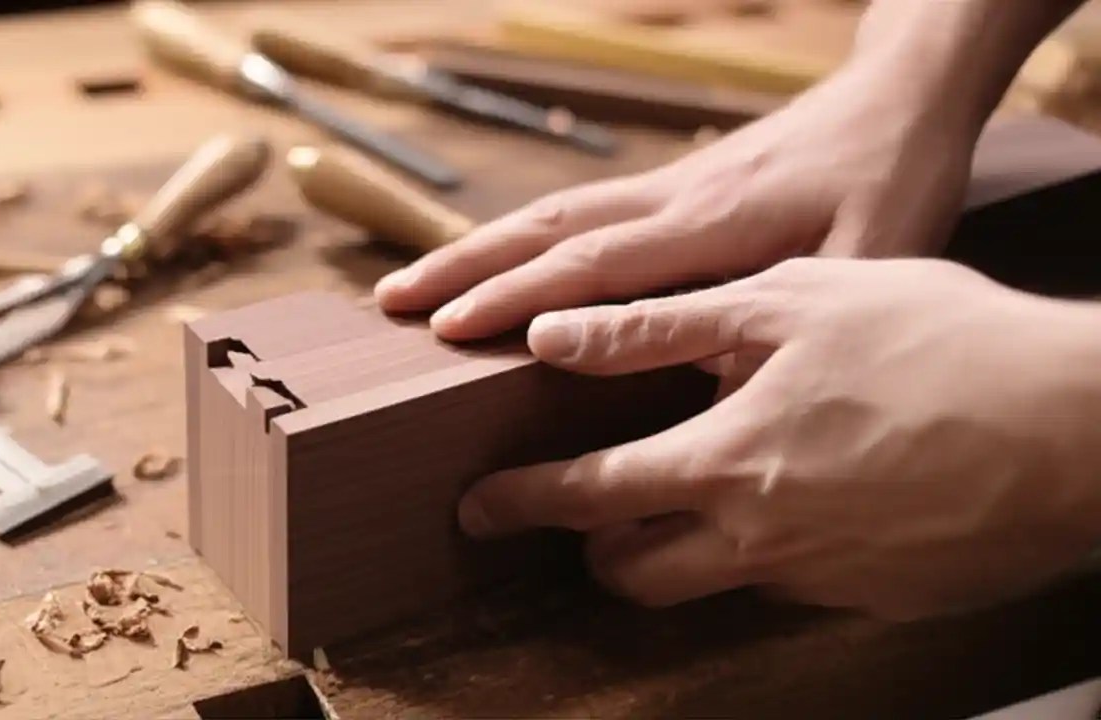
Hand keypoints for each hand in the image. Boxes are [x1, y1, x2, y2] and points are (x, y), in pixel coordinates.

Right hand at [374, 53, 981, 344]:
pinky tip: (498, 264)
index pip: (593, 264)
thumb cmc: (890, 181)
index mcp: (711, 224)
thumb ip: (796, 318)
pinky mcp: (672, 187)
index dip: (517, 297)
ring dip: (477, 249)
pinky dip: (521, 240)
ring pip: (552, 215)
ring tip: (414, 285)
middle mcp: (670, 199)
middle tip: (390, 303)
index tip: (449, 330)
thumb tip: (718, 389)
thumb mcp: (870, 260)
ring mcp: (665, 188)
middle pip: (546, 229)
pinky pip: (578, 212)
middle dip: (463, 268)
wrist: (896, 99)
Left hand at [457, 258, 1100, 619]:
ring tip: (676, 501)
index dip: (522, 502)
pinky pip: (783, 585)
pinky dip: (757, 550)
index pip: (588, 499)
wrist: (1080, 428)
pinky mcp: (871, 594)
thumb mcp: (793, 302)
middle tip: (577, 513)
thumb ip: (663, 326)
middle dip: (588, 548)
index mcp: (728, 461)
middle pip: (633, 573)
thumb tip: (557, 333)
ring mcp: (819, 576)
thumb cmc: (941, 343)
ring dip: (667, 555)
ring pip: (704, 587)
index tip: (478, 508)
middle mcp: (761, 538)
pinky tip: (788, 498)